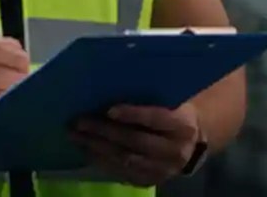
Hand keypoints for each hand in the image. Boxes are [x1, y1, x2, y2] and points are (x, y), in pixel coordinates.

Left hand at [71, 103, 201, 186]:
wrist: (190, 144)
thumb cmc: (173, 112)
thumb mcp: (170, 102)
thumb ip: (148, 98)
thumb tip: (110, 84)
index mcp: (182, 125)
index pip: (156, 119)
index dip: (133, 114)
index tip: (109, 110)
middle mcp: (175, 151)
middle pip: (136, 141)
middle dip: (104, 132)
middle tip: (80, 122)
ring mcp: (162, 170)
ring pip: (126, 160)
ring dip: (96, 147)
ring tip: (75, 136)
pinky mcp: (150, 181)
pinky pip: (122, 173)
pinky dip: (101, 161)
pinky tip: (85, 150)